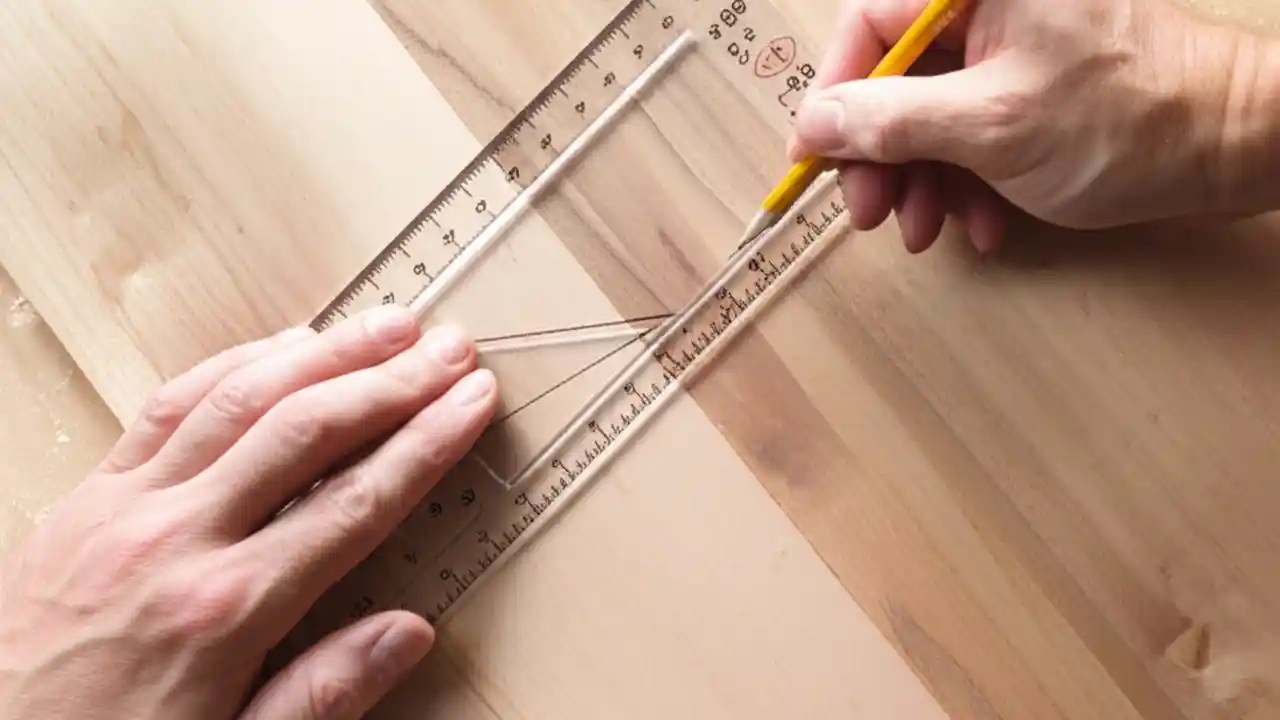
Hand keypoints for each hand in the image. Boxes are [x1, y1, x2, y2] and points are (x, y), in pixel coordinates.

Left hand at [0, 306, 496, 718]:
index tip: (470, 402)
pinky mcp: (84, 497)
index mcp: (226, 609)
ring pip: (241, 400)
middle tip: (446, 347)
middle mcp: (177, 538)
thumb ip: (322, 695)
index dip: (426, 443)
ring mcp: (124, 507)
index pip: (357, 502)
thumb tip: (407, 632)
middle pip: (308, 431)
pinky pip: (166, 407)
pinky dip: (230, 365)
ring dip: (323, 354)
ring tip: (384, 326)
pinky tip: (276, 347)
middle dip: (390, 381)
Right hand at [790, 0, 1279, 252]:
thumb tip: (816, 124)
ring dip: (922, 181)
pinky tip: (982, 226)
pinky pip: (973, 133)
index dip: (835, 95)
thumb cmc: (1130, 118)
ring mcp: (1014, 51)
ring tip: (929, 230)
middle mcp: (989, 9)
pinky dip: (967, 184)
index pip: (870, 24)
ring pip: (930, 114)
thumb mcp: (990, 124)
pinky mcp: (1033, 92)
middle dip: (880, 154)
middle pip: (895, 78)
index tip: (819, 156)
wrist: (1234, 145)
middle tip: (870, 211)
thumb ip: (890, 120)